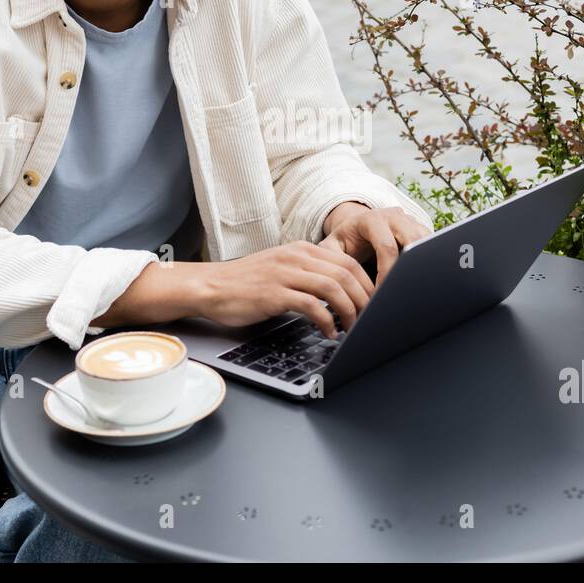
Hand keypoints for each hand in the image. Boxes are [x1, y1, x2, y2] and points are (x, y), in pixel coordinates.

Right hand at [198, 241, 374, 337]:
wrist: (210, 286)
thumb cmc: (245, 283)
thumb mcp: (281, 269)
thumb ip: (307, 274)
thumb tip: (338, 291)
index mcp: (301, 249)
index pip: (347, 262)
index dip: (366, 284)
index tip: (373, 303)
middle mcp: (296, 257)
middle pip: (346, 273)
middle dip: (364, 299)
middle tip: (371, 318)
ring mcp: (285, 273)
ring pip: (333, 287)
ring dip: (350, 311)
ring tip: (353, 327)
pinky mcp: (274, 293)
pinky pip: (312, 305)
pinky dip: (327, 321)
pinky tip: (329, 333)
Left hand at [318, 202, 430, 287]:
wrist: (358, 227)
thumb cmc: (345, 240)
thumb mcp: (332, 246)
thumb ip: (330, 259)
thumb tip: (337, 279)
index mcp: (372, 219)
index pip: (387, 247)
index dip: (387, 273)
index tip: (381, 293)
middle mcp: (395, 216)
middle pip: (412, 241)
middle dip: (408, 270)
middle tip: (400, 293)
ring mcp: (411, 221)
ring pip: (426, 242)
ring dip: (420, 266)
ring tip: (409, 288)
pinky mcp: (421, 230)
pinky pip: (432, 246)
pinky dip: (426, 263)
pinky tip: (417, 280)